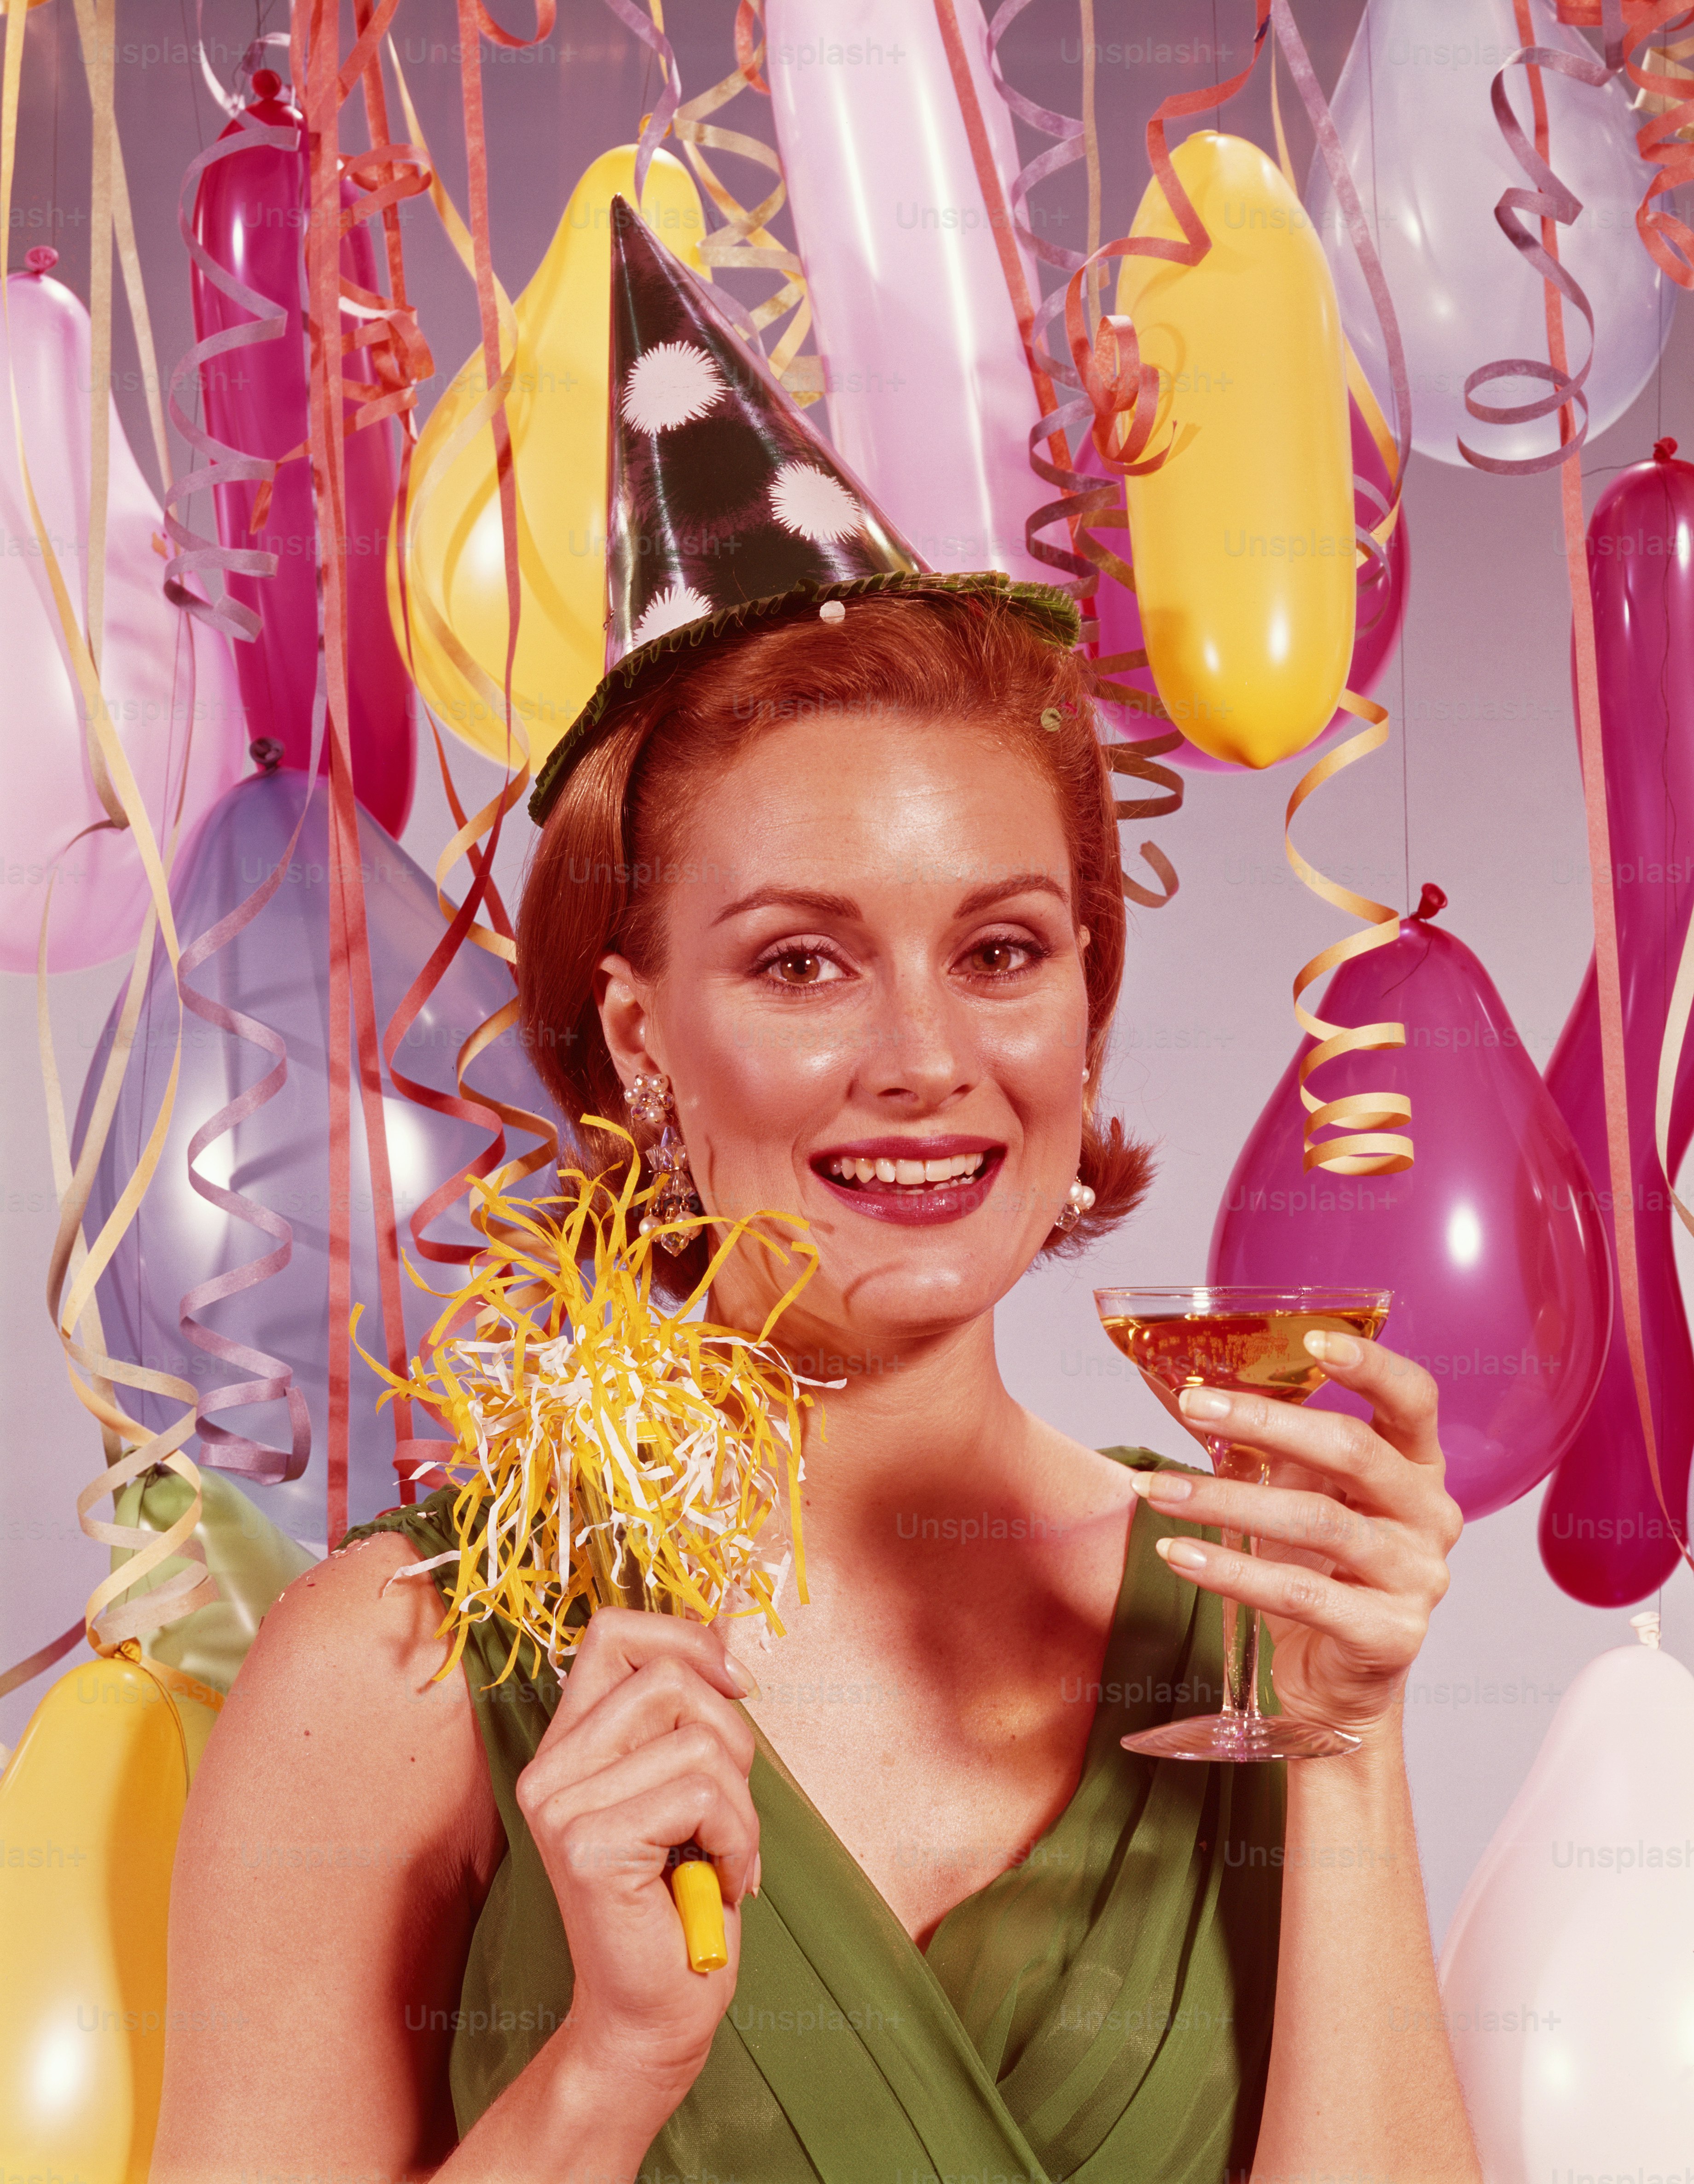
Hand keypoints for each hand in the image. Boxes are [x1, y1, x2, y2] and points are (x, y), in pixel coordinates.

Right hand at [514, 1611, 759, 2104]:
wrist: (657, 2012)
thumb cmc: (682, 1899)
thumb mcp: (686, 1784)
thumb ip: (686, 1717)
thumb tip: (725, 1635)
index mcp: (568, 1744)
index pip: (612, 1632)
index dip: (685, 1638)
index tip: (735, 1683)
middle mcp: (550, 1769)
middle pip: (668, 1679)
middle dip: (733, 1738)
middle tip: (728, 1811)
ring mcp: (561, 1807)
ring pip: (700, 1742)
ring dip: (741, 1806)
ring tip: (720, 1857)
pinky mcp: (589, 1846)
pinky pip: (704, 1796)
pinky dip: (737, 1840)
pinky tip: (715, 1882)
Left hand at [1129, 1331, 1461, 1739]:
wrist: (1337, 1681)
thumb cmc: (1317, 1570)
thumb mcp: (1300, 1494)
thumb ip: (1269, 1447)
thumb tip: (1188, 1391)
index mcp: (1417, 1467)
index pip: (1413, 1400)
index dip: (1372, 1365)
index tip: (1313, 1337)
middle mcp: (1431, 1516)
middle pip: (1353, 1451)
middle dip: (1266, 1422)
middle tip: (1193, 1406)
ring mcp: (1417, 1577)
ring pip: (1317, 1521)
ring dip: (1226, 1500)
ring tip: (1158, 1489)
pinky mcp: (1389, 1634)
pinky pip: (1300, 1593)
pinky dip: (1231, 1571)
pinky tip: (1178, 1553)